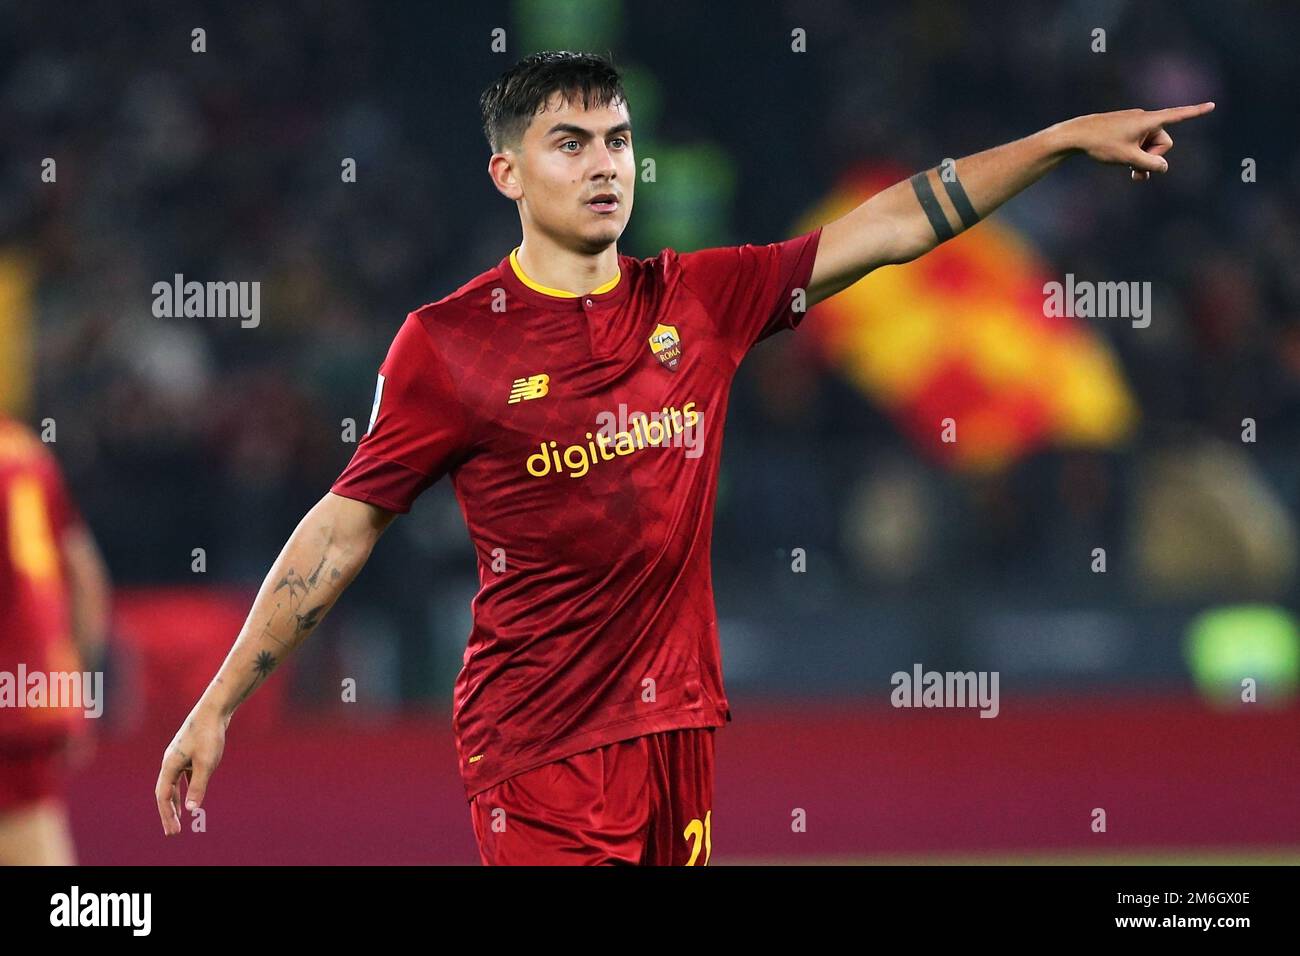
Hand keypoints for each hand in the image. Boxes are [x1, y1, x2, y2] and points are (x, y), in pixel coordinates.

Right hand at [155, 701, 227, 835]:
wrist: (215, 709)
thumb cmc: (210, 734)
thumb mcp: (207, 763)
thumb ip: (199, 785)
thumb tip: (192, 808)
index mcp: (170, 764)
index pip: (163, 796)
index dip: (167, 815)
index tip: (173, 831)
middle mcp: (170, 761)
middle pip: (165, 793)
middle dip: (168, 813)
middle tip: (173, 832)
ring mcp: (179, 757)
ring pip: (173, 785)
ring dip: (175, 803)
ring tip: (178, 819)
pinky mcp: (189, 753)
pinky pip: (182, 777)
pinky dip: (184, 790)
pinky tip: (190, 798)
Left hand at [1061, 102, 1214, 181]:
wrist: (1075, 135)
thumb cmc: (1101, 144)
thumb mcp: (1128, 158)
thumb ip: (1150, 163)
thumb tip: (1163, 167)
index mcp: (1148, 121)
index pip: (1178, 115)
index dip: (1196, 112)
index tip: (1212, 105)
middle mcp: (1144, 118)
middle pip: (1162, 142)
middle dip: (1154, 157)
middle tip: (1138, 174)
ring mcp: (1134, 123)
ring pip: (1150, 145)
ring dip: (1144, 159)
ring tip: (1132, 174)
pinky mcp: (1125, 129)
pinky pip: (1139, 143)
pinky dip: (1136, 155)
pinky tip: (1126, 166)